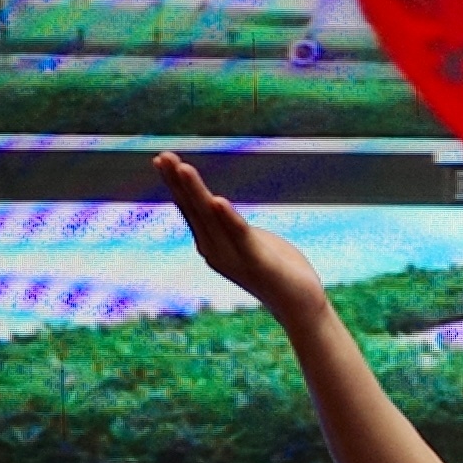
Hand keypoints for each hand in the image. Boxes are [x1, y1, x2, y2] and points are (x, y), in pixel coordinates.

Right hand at [154, 153, 331, 321]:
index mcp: (213, 242)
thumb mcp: (249, 241)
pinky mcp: (256, 262)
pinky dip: (228, 218)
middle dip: (178, 182)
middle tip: (162, 156)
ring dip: (197, 192)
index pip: (190, 208)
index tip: (162, 158)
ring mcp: (233, 257)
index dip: (176, 183)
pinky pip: (239, 235)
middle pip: (193, 209)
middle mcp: (215, 249)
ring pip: (211, 218)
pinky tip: (217, 201)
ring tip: (184, 167)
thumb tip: (218, 207)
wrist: (300, 306)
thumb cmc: (276, 270)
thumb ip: (231, 225)